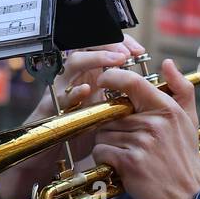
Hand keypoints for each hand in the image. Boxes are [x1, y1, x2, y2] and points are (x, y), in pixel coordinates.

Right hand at [0, 34, 146, 198]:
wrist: (50, 155)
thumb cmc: (80, 133)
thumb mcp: (106, 112)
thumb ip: (123, 99)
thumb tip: (149, 90)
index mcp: (89, 75)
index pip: (103, 46)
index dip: (120, 43)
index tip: (139, 51)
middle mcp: (75, 77)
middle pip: (87, 46)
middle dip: (109, 44)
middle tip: (128, 52)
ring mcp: (61, 90)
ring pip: (74, 63)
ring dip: (96, 59)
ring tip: (116, 62)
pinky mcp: (50, 108)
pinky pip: (60, 95)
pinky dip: (74, 92)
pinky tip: (87, 90)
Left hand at [91, 59, 199, 198]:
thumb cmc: (184, 162)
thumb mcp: (189, 122)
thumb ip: (181, 90)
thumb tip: (167, 63)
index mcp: (168, 109)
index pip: (133, 82)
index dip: (112, 77)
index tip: (103, 80)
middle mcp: (155, 122)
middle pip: (112, 114)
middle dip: (113, 129)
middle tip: (129, 145)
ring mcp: (143, 141)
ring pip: (104, 134)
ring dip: (109, 147)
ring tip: (129, 158)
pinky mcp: (131, 161)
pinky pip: (102, 151)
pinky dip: (106, 161)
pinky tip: (121, 168)